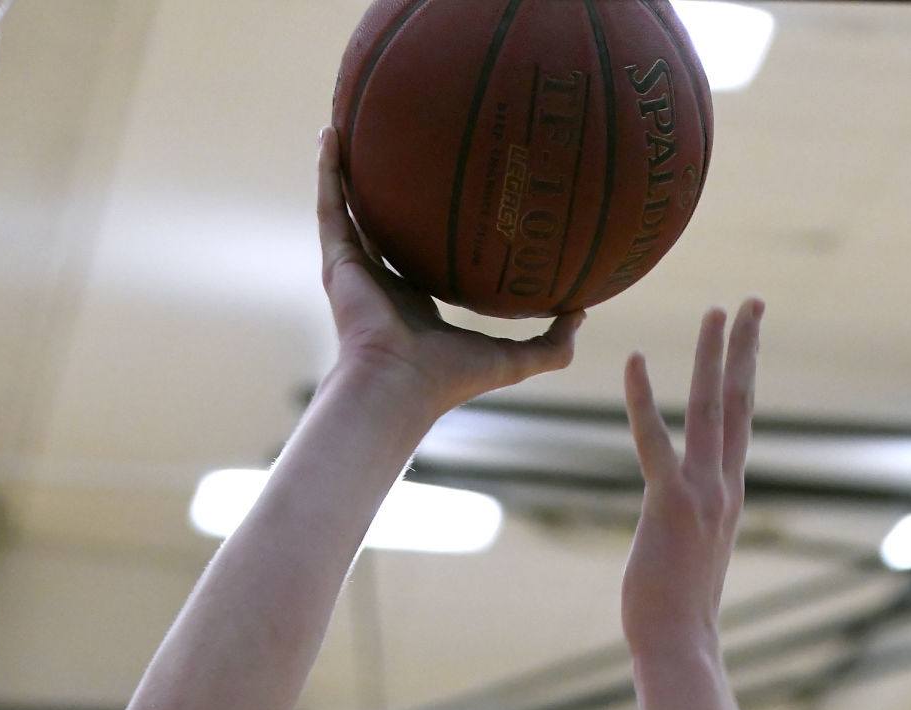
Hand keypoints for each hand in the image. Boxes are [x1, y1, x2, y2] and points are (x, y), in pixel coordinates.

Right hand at [317, 126, 583, 422]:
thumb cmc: (451, 380)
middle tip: (405, 145)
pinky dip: (327, 170)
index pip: (423, 255)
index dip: (434, 226)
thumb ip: (552, 343)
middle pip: (385, 225)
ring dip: (349, 168)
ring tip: (354, 123)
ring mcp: (355, 270)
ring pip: (350, 207)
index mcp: (416, 302)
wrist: (399, 387)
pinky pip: (330, 205)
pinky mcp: (337, 261)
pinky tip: (331, 132)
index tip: (454, 192)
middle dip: (390, 190)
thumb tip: (583, 312)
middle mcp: (382, 282)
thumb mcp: (515, 360)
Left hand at [621, 300, 762, 661]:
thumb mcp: (688, 560)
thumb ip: (688, 531)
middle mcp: (723, 488)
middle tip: (750, 301)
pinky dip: (644, 399)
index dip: (745, 375)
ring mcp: (701, 494)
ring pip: (712, 410)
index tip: (748, 336)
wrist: (679, 645)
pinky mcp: (668, 504)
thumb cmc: (677, 615)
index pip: (742, 424)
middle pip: (740, 403)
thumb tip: (677, 531)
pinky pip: (654, 441)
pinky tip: (635, 360)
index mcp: (728, 497)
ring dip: (713, 356)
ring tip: (715, 309)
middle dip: (745, 348)